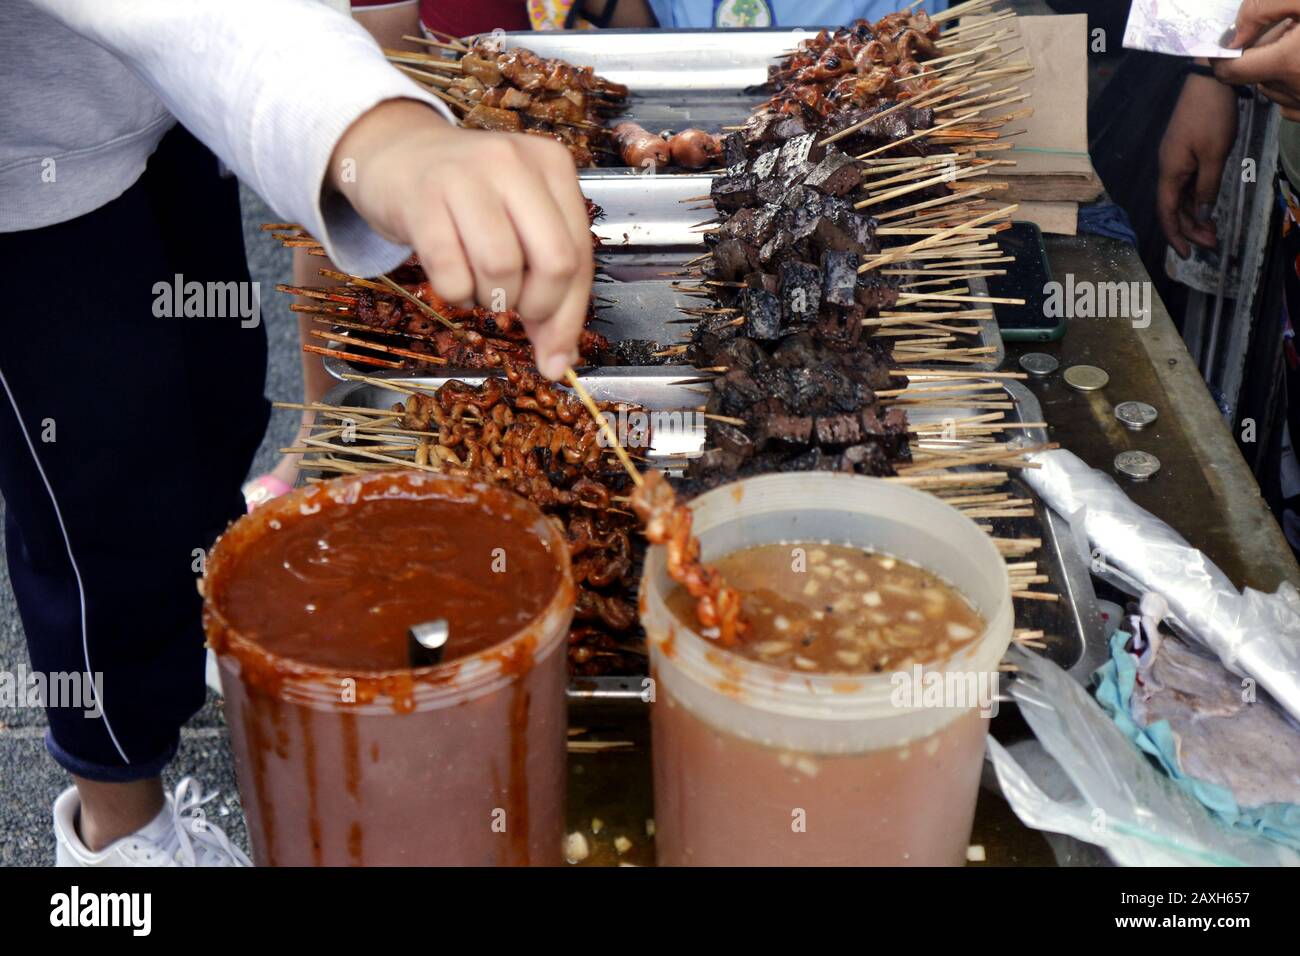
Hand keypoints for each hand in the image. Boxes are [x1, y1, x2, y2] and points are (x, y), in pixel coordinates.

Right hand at [329, 100, 591, 379]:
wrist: (395, 152)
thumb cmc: (466, 198)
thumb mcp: (518, 224)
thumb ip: (548, 283)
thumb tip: (559, 360)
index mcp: (552, 166)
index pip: (580, 256)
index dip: (569, 316)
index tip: (556, 356)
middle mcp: (515, 163)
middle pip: (554, 263)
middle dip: (538, 308)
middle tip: (513, 308)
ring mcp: (467, 175)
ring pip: (502, 268)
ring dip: (491, 299)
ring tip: (478, 285)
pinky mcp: (422, 197)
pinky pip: (451, 272)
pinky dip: (454, 294)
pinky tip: (451, 279)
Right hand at [1156, 73, 1237, 256]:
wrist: (1209, 80)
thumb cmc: (1210, 116)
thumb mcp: (1215, 155)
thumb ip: (1207, 187)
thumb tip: (1201, 213)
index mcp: (1170, 172)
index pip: (1166, 213)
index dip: (1175, 235)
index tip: (1187, 254)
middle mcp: (1168, 169)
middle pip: (1173, 208)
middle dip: (1190, 229)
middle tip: (1212, 244)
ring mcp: (1176, 160)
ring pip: (1181, 197)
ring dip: (1194, 215)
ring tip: (1213, 230)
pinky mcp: (1184, 152)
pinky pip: (1187, 183)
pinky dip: (1197, 198)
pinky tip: (1208, 205)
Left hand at [1220, 3, 1299, 116]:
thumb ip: (1263, 9)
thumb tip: (1235, 35)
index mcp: (1287, 62)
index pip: (1230, 70)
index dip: (1223, 54)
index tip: (1230, 41)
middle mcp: (1295, 90)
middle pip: (1251, 76)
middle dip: (1259, 53)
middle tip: (1286, 30)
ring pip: (1270, 87)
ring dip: (1275, 67)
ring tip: (1298, 45)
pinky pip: (1289, 102)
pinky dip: (1290, 84)